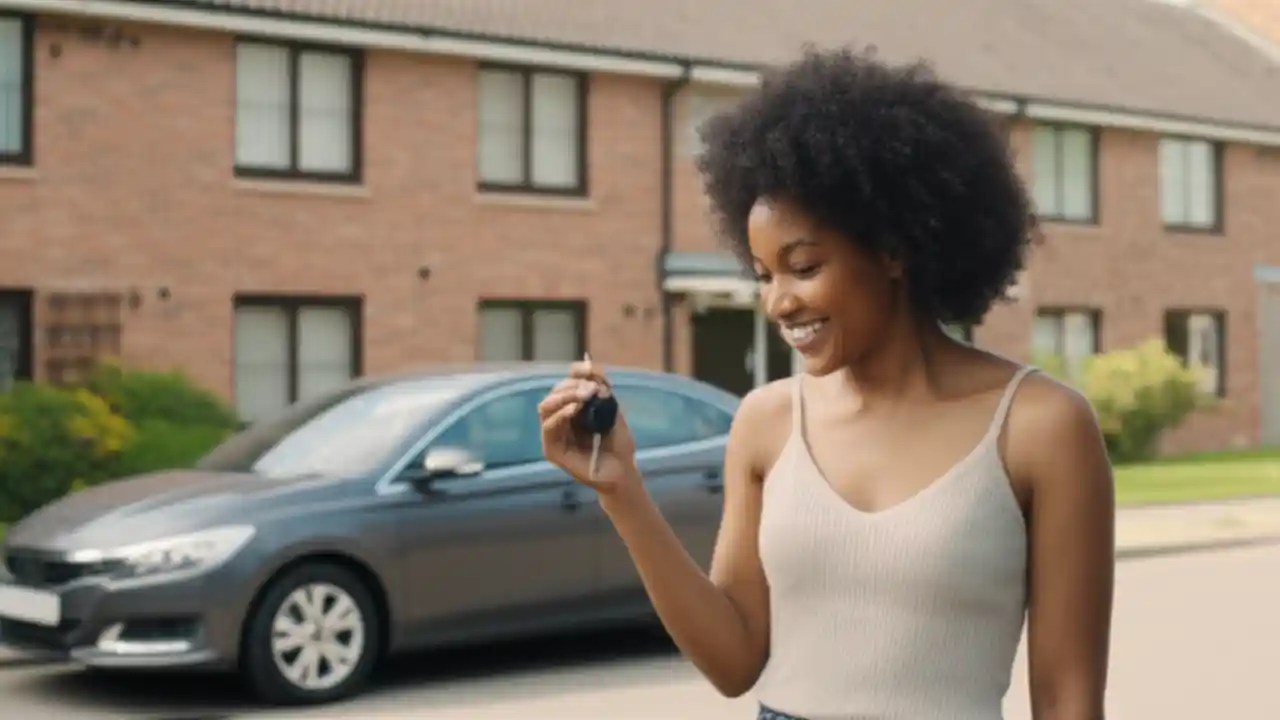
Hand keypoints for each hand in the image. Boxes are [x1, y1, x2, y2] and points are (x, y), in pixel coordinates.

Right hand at [538, 359, 639, 494]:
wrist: (623, 471)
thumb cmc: (618, 443)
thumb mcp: (613, 411)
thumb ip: (602, 391)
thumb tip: (591, 370)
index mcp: (573, 406)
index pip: (567, 382)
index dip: (577, 372)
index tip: (591, 370)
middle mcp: (560, 418)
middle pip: (555, 392)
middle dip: (572, 386)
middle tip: (592, 389)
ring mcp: (554, 434)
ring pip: (546, 406)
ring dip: (564, 396)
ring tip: (583, 396)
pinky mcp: (552, 449)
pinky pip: (549, 427)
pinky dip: (560, 414)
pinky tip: (574, 409)